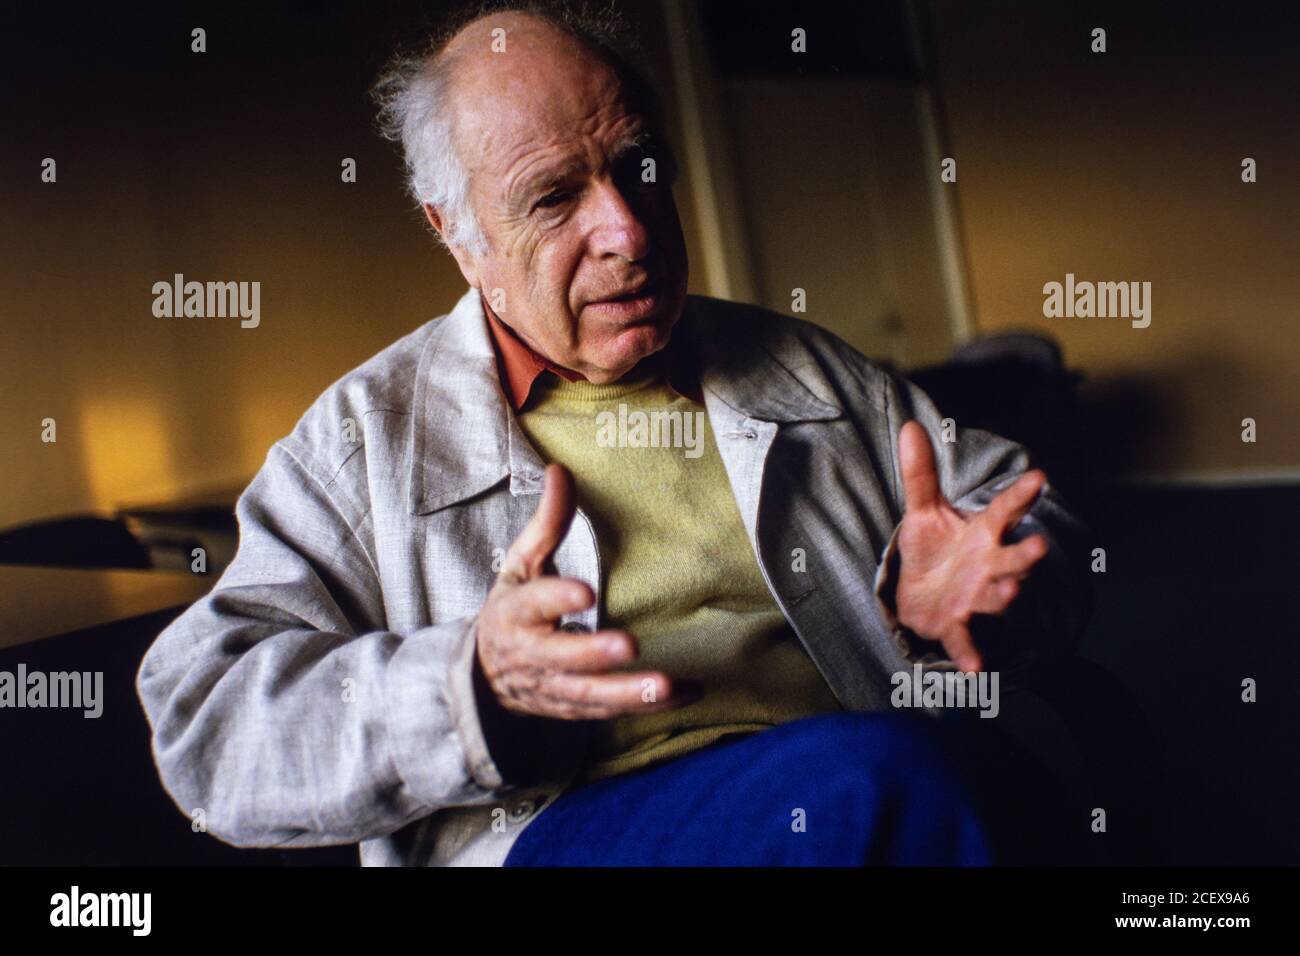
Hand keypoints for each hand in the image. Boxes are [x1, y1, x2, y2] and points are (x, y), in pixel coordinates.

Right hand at [474, 463, 694, 718]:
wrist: (483, 677)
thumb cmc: (512, 610)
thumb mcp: (521, 564)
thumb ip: (546, 523)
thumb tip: (560, 469)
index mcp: (515, 614)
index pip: (534, 604)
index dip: (558, 598)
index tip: (585, 591)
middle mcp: (531, 655)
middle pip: (561, 658)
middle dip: (593, 654)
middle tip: (628, 645)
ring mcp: (552, 688)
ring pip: (588, 695)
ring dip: (627, 693)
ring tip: (665, 685)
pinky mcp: (573, 709)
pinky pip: (610, 711)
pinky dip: (648, 707)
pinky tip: (685, 692)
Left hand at [892, 421, 1049, 671]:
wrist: (919, 596)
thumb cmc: (932, 550)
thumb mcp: (923, 512)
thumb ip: (920, 474)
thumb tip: (910, 426)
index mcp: (982, 533)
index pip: (1004, 510)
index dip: (1020, 495)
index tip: (1039, 477)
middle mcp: (988, 566)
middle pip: (1012, 559)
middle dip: (1025, 555)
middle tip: (1037, 546)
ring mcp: (976, 597)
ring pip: (996, 596)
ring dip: (1003, 596)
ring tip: (1009, 591)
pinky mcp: (958, 624)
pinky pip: (966, 640)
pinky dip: (970, 653)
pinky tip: (976, 667)